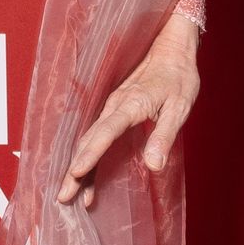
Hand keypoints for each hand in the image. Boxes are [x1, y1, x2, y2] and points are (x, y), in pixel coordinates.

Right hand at [57, 12, 200, 206]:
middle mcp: (115, 106)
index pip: (105, 133)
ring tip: (71, 193)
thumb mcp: (180, 106)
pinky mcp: (114, 109)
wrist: (172, 47)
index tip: (76, 173)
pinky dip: (86, 154)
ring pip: (88, 139)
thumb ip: (165, 135)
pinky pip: (95, 134)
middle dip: (75, 170)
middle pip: (89, 141)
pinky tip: (85, 171)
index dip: (91, 155)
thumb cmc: (179, 77)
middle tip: (63, 196)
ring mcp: (112, 107)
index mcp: (131, 105)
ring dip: (78, 165)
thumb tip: (154, 166)